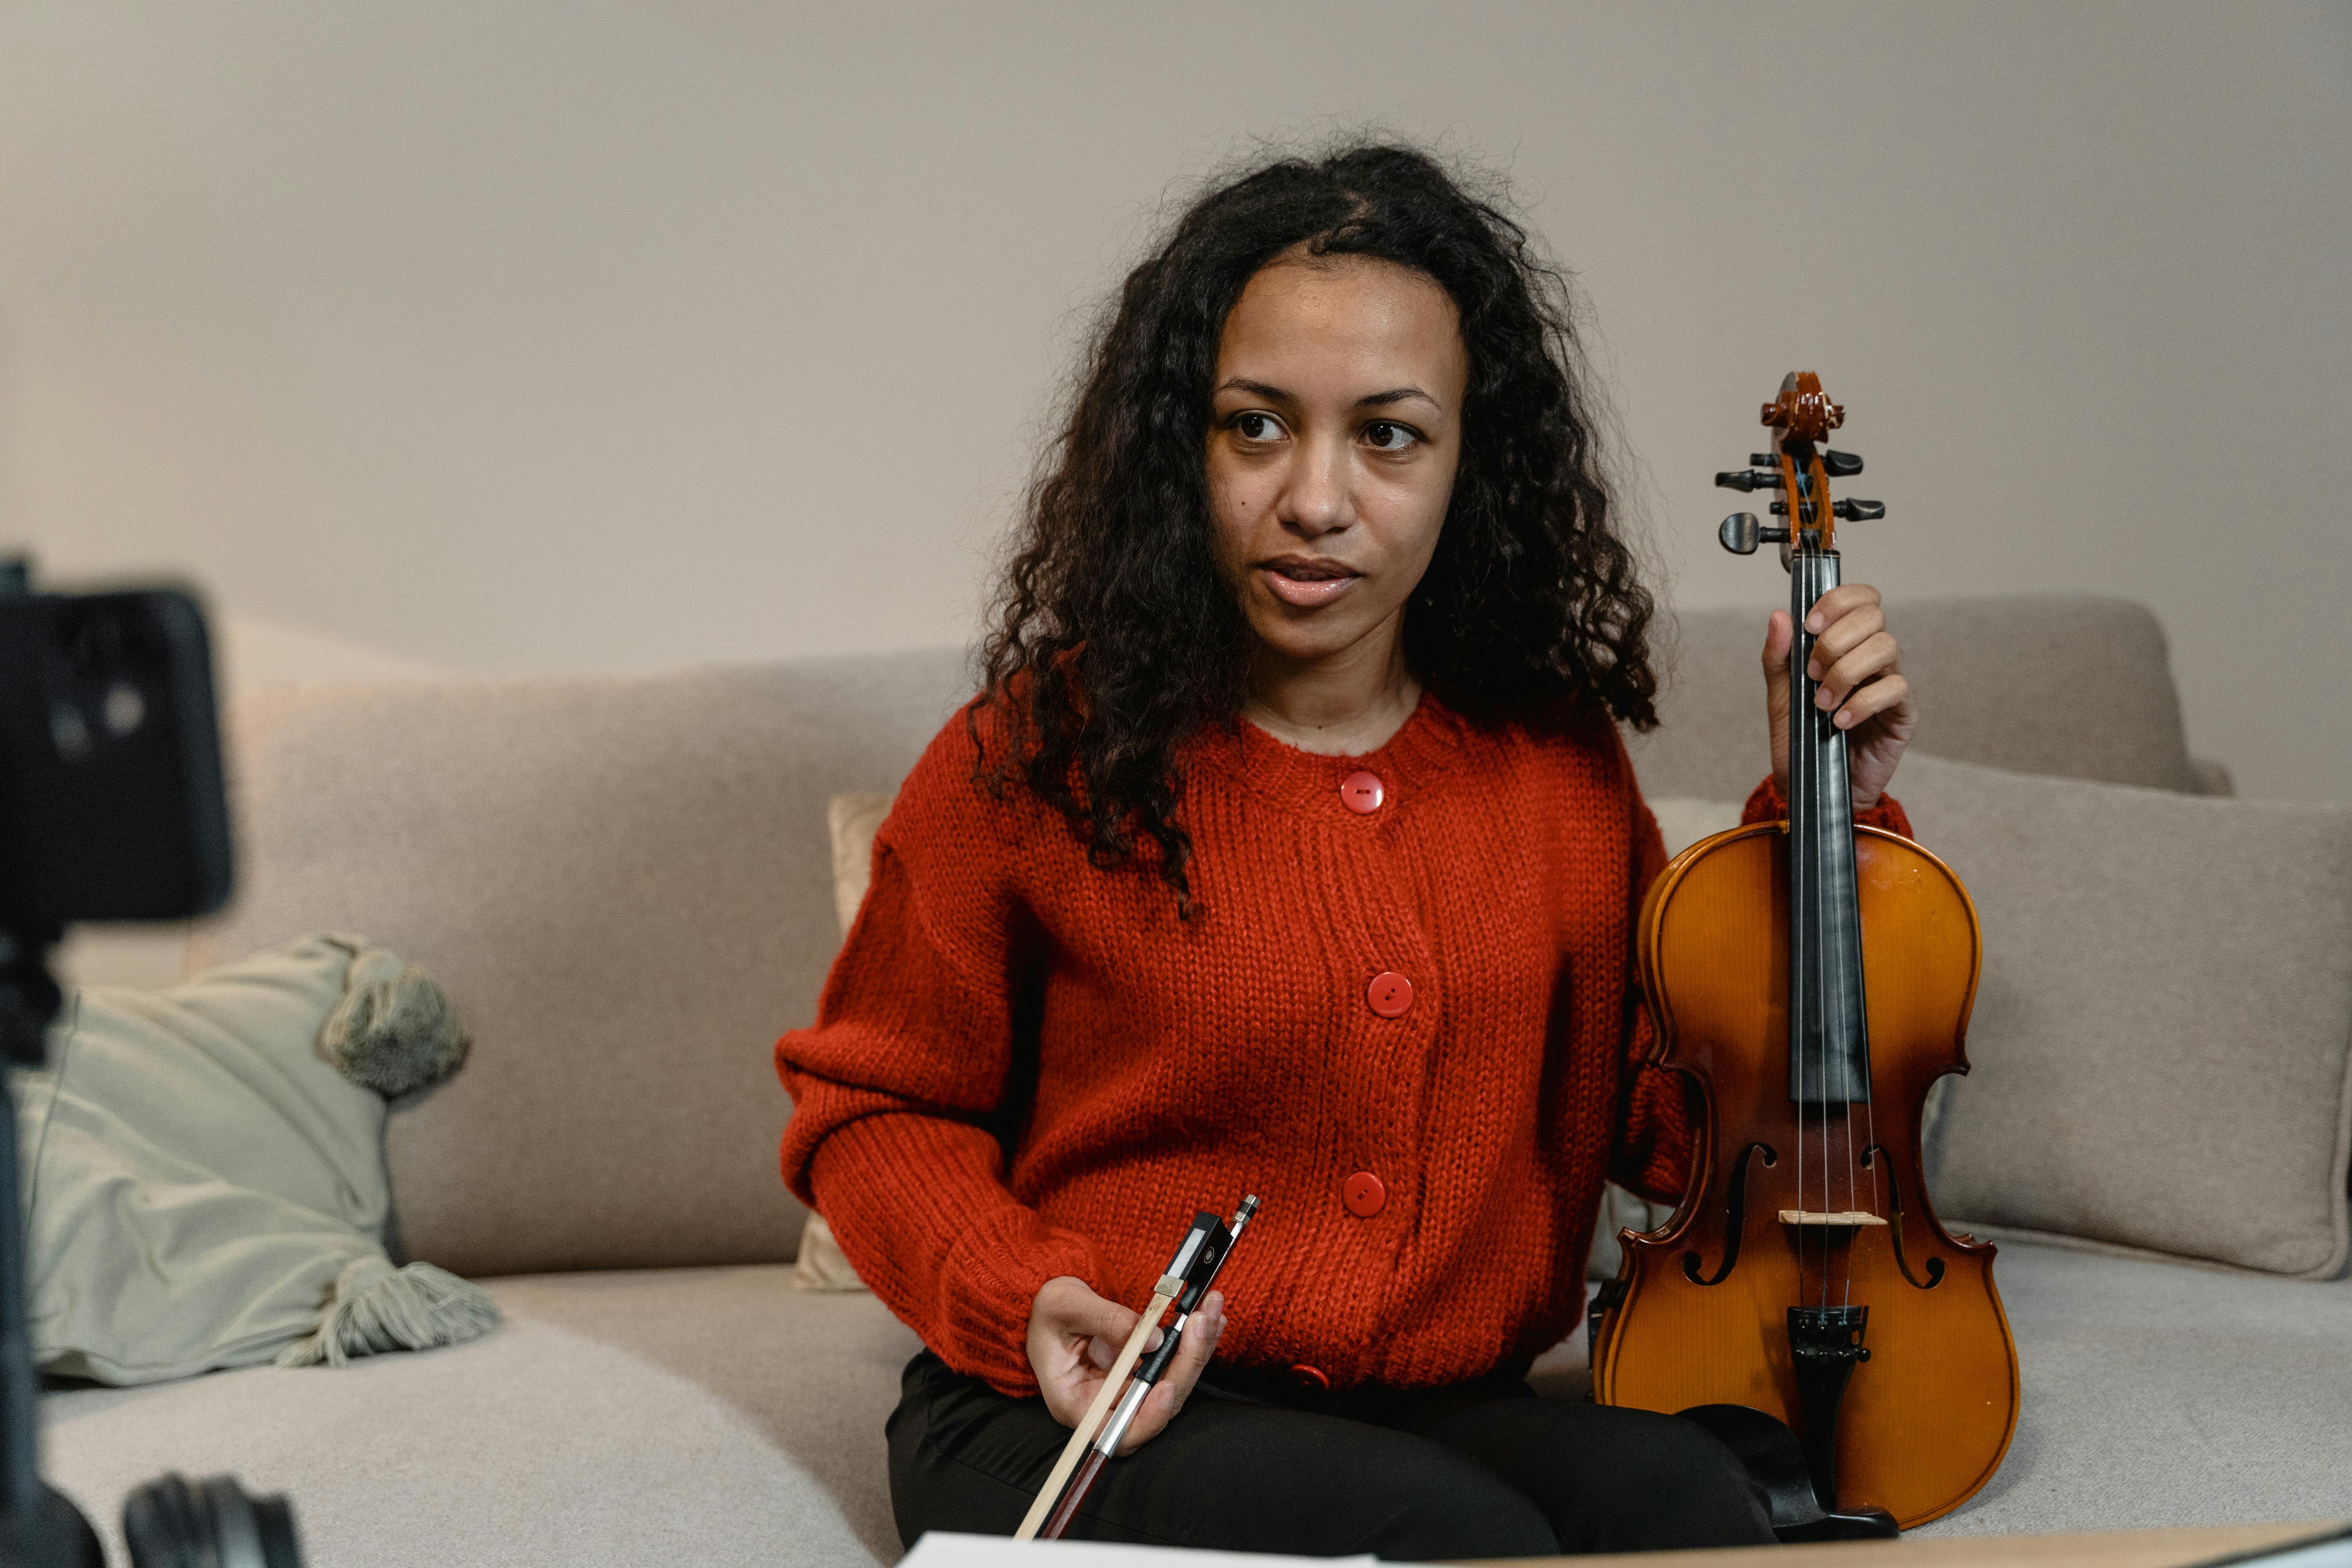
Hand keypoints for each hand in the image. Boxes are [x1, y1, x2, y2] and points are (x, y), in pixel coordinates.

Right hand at [1026, 1276, 1223, 1454]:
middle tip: (1200, 1323)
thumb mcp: (1065, 1306)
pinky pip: (1175, 1367)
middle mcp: (1105, 1405)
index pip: (1115, 1431)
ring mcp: (1128, 1391)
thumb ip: (1107, 1320)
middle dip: (1185, 1366)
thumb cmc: (1048, 1312)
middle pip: (1155, 1407)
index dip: (1145, 1418)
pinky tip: (1209, 1318)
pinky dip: (1194, 1343)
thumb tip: (1153, 1337)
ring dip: (1197, 1350)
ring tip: (1211, 1311)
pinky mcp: (1144, 1374)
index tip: (1164, 1388)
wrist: (1052, 1307)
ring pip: (1172, 1386)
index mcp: (1074, 1402)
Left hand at [1763, 583, 1916, 810]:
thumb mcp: (1780, 699)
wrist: (1813, 790)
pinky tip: (1840, 721)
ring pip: (1887, 646)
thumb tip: (1780, 616)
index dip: (1838, 601)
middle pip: (1874, 616)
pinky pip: (1895, 688)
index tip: (1810, 625)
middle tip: (1811, 673)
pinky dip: (1862, 702)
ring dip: (1846, 672)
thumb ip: (1779, 659)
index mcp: (1845, 645)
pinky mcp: (1903, 713)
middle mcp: (1872, 658)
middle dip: (1835, 640)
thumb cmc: (1801, 743)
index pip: (1860, 598)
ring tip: (1822, 703)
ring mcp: (1890, 683)